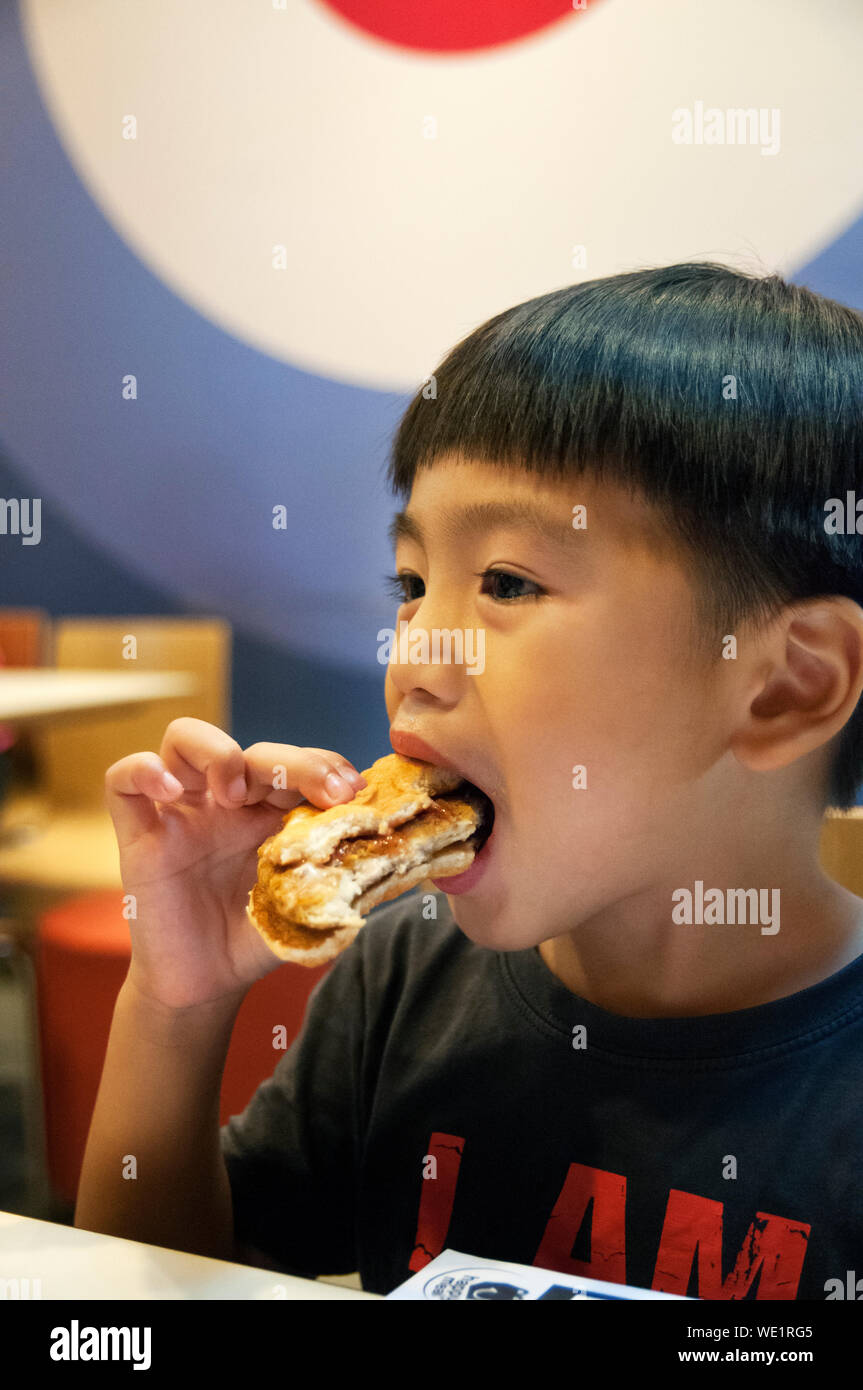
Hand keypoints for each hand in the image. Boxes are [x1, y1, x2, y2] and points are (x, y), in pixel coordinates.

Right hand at [104, 717, 366, 1009]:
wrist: (206, 987)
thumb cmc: (257, 938)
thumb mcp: (311, 907)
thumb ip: (348, 881)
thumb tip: (409, 864)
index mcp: (272, 810)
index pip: (299, 763)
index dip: (327, 768)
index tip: (356, 792)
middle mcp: (228, 801)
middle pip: (255, 749)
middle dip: (296, 761)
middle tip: (326, 792)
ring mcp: (182, 811)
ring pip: (184, 739)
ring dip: (217, 752)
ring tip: (234, 793)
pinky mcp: (140, 833)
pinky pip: (125, 780)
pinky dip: (144, 770)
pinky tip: (170, 789)